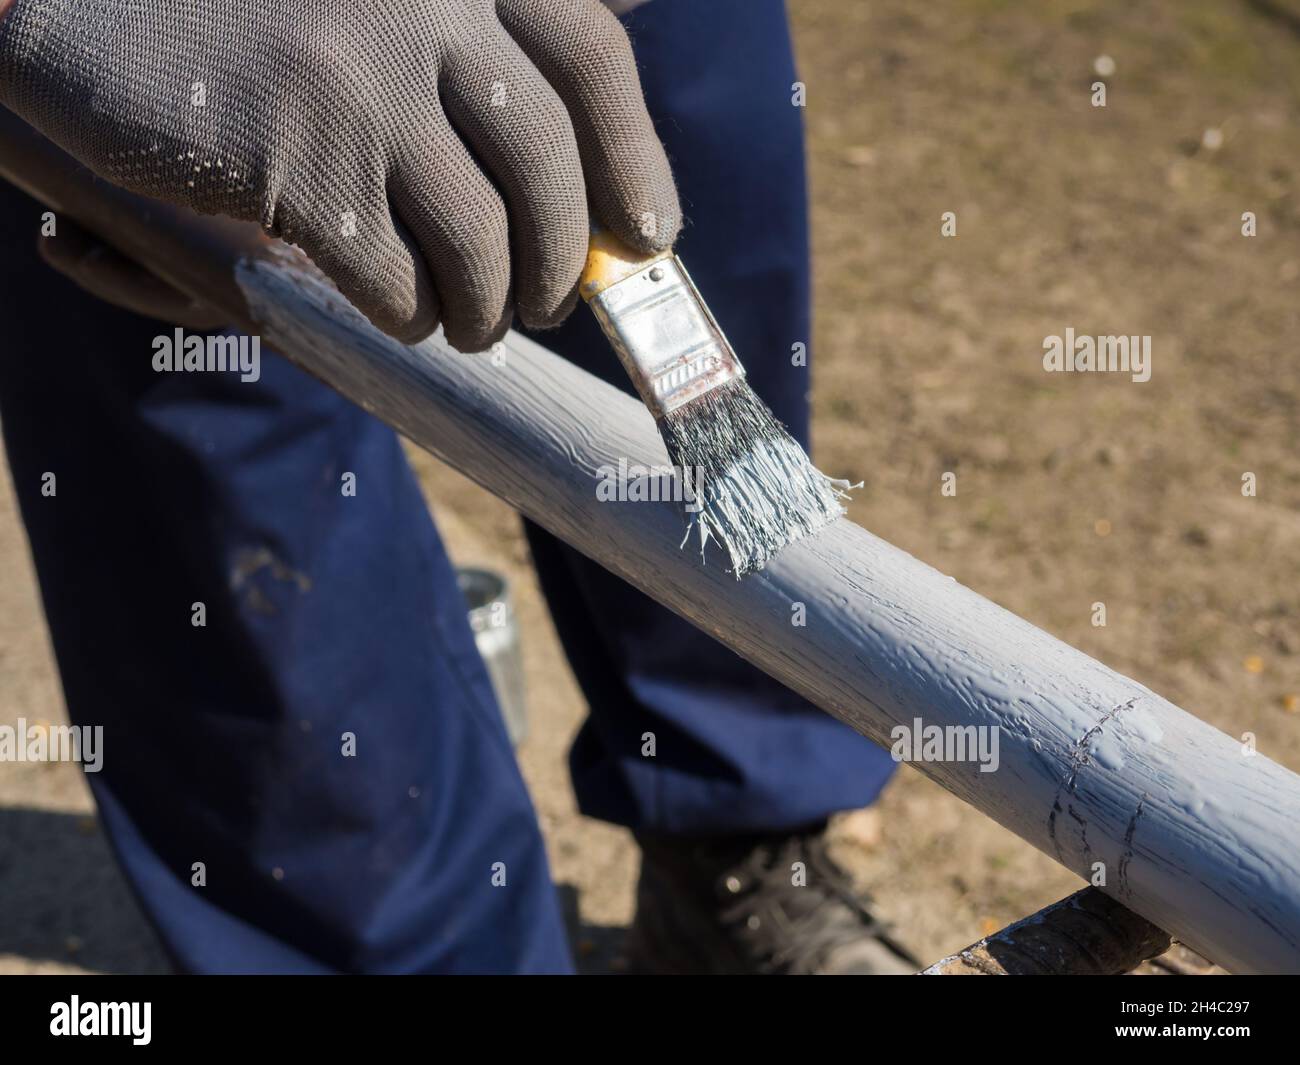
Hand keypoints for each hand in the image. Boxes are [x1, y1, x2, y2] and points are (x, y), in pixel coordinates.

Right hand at [0, 0, 679, 348]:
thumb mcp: (380, 6)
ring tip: (473, 323)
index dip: (635, 164)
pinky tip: (403, 313)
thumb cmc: (247, 19)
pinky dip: (414, 317)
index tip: (649, 239)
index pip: (593, 63)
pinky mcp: (305, 162)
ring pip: (483, 242)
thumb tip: (583, 194)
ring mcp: (364, 83)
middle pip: (550, 171)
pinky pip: (401, 279)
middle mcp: (426, 6)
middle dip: (561, 264)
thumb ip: (475, 66)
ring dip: (490, 307)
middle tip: (547, 305)